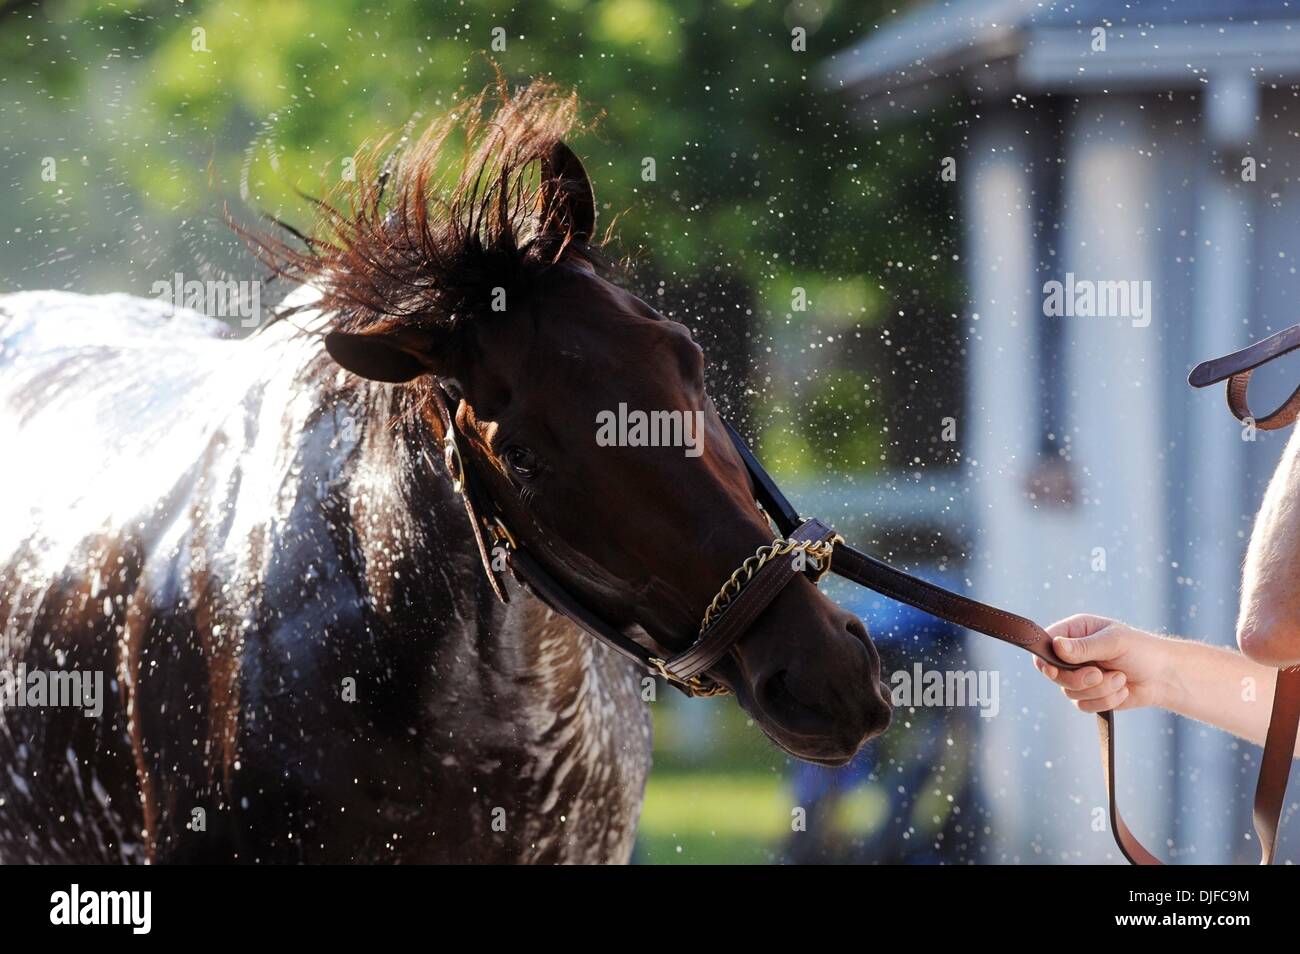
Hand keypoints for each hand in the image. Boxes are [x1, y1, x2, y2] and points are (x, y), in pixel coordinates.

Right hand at [1035, 614, 1175, 712]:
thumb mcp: (1114, 643)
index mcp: (1076, 632)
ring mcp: (1080, 675)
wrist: (1164, 677)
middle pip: (1054, 673)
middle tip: (1099, 674)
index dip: (1045, 658)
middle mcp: (1073, 654)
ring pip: (1069, 692)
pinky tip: (1122, 690)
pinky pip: (1084, 705)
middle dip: (1079, 678)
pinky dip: (1105, 701)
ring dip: (1099, 690)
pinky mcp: (1089, 695)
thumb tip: (1056, 646)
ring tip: (1120, 678)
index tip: (1053, 669)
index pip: (1046, 643)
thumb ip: (1084, 647)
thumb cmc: (1142, 651)